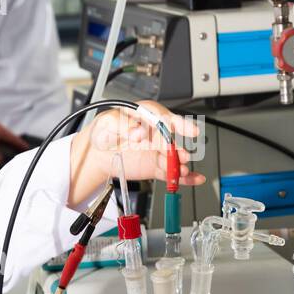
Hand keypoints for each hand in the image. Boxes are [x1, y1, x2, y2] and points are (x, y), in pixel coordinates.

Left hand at [67, 100, 204, 206]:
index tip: (168, 130)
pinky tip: (195, 178)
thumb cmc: (103, 132)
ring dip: (180, 163)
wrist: (98, 153)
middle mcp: (154, 131)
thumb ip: (121, 125)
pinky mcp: (156, 166)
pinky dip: (185, 177)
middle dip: (176, 146)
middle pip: (169, 136)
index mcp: (143, 115)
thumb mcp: (106, 124)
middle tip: (179, 153)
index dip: (166, 122)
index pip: (158, 115)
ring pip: (172, 155)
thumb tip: (138, 131)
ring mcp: (157, 149)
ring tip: (181, 170)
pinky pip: (171, 171)